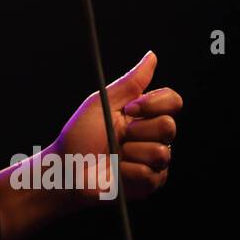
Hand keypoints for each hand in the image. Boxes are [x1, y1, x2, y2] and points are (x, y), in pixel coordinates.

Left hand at [50, 50, 179, 204]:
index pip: (172, 101)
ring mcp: (154, 160)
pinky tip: (116, 171)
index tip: (130, 109)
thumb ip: (130, 82)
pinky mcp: (150, 182)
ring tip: (113, 155)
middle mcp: (153, 136)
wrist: (67, 169)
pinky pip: (150, 174)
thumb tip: (152, 56)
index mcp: (143, 114)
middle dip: (138, 131)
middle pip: (169, 126)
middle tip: (116, 137)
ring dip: (129, 153)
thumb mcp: (102, 103)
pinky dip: (127, 172)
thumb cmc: (79, 135)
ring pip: (160, 152)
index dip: (154, 104)